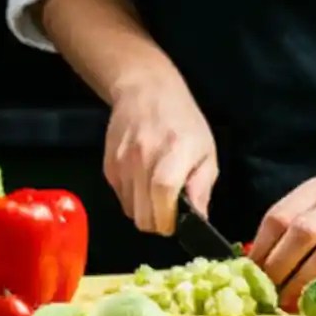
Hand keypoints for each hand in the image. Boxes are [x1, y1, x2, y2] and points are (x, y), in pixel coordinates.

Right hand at [104, 75, 217, 234]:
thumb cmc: (183, 122)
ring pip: (130, 210)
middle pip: (143, 214)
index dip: (169, 219)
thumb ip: (202, 187)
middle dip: (158, 222)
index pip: (163, 196)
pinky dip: (134, 199)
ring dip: (145, 211)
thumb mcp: (206, 151)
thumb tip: (200, 219)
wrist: (145, 92)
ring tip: (159, 194)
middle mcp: (142, 160)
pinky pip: (120, 197)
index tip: (177, 224)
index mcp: (172, 155)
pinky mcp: (108, 166)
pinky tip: (145, 183)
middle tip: (170, 214)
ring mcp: (121, 164)